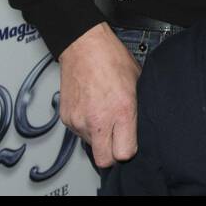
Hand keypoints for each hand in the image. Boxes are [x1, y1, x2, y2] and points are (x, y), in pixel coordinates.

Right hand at [58, 22, 141, 166]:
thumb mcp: (137, 82)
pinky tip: (93, 109)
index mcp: (120, 111)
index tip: (131, 141)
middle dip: (112, 154)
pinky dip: (86, 126)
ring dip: (99, 137)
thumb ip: (137, 108)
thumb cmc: (111, 58)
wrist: (84, 45)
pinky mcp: (66, 118)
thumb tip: (139, 126)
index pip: (124, 154)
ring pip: (91, 146)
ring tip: (104, 116)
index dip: (129, 150)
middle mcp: (98, 119)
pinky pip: (79, 133)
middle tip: (117, 140)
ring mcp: (79, 120)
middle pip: (104, 160)